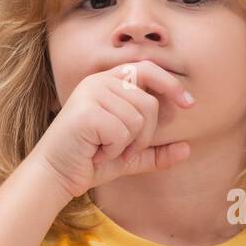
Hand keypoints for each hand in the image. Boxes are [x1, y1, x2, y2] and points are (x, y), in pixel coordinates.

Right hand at [31, 59, 195, 199]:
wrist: (55, 175)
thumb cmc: (89, 162)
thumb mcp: (129, 156)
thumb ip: (155, 152)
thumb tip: (188, 149)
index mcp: (110, 83)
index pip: (148, 69)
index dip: (171, 84)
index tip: (189, 104)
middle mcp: (100, 81)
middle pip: (149, 103)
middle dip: (144, 135)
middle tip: (123, 150)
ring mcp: (91, 93)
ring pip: (138, 119)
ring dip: (127, 145)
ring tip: (104, 150)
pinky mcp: (86, 111)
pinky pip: (122, 131)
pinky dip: (114, 150)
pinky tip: (95, 152)